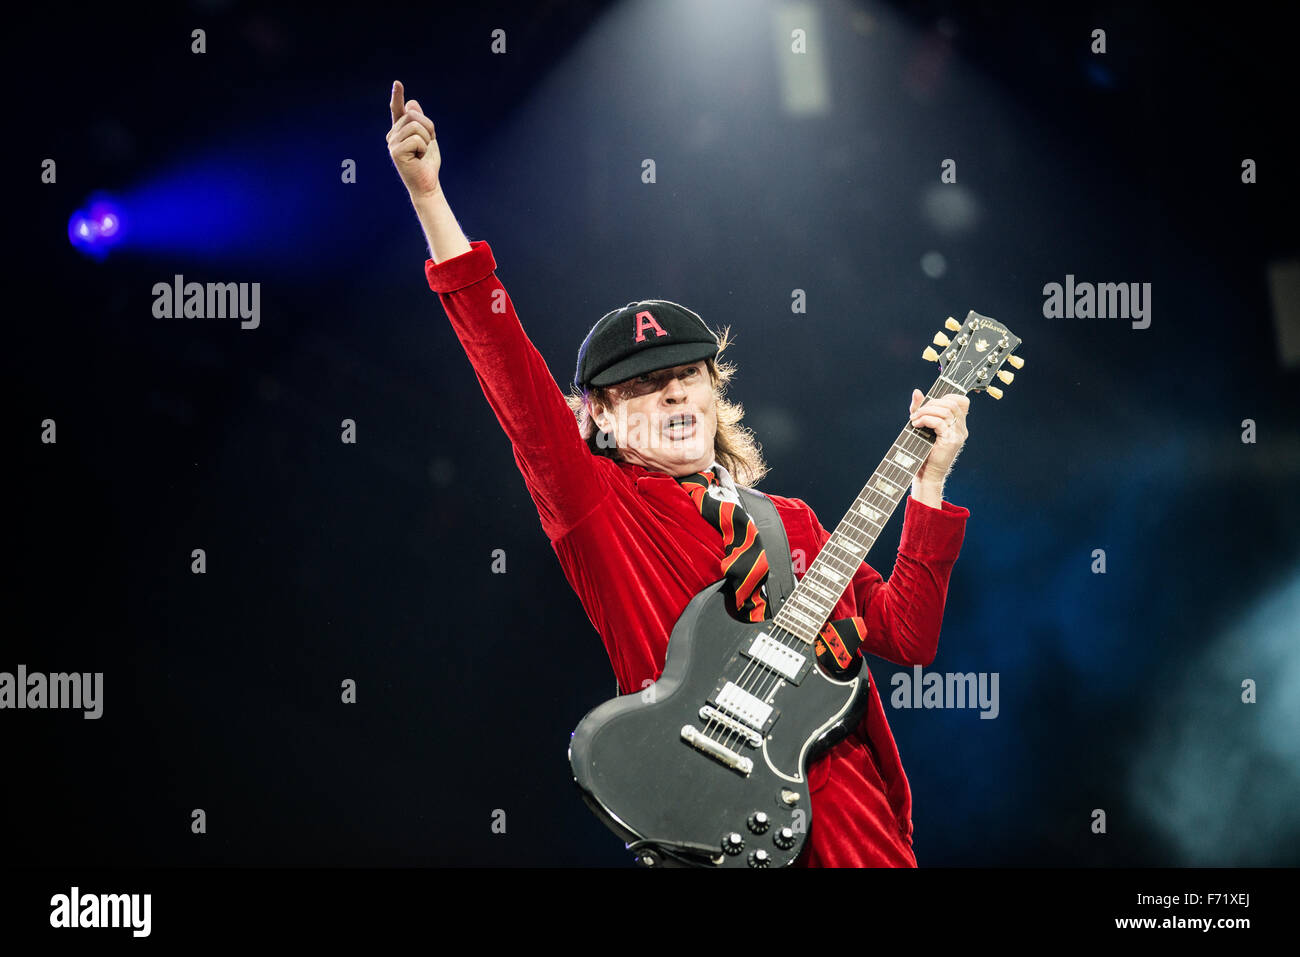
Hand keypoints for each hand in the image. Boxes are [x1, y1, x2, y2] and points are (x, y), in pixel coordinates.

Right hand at [387, 80, 441, 198]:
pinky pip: (416, 139)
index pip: (398, 110)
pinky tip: (418, 158)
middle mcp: (393, 135)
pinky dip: (423, 148)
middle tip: (426, 145)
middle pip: (414, 116)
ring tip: (421, 153)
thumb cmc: (427, 163)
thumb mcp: (427, 138)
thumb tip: (411, 102)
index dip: (397, 96)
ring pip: (416, 126)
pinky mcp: (395, 151)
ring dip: (427, 140)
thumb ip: (421, 122)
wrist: (427, 183)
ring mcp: (392, 142)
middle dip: (428, 128)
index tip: (397, 83)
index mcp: (400, 131)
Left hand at [909, 389, 969, 480]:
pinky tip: (916, 425)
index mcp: (958, 423)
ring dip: (926, 412)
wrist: (926, 472)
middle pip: (951, 403)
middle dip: (931, 404)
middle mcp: (961, 428)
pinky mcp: (951, 441)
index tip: (929, 405)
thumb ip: (920, 408)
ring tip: (914, 419)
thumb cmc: (923, 449)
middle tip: (916, 413)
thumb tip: (917, 391)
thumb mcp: (922, 424)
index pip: (961, 401)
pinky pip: (939, 422)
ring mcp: (958, 434)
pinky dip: (925, 420)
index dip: (945, 397)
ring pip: (946, 411)